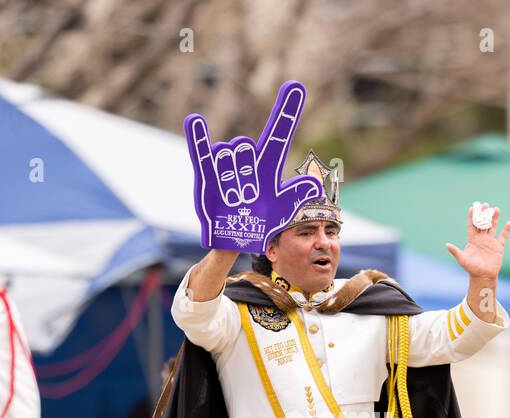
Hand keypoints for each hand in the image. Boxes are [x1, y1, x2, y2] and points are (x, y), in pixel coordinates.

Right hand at [185, 81, 322, 251]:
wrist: (236, 239)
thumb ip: (295, 196)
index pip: (280, 134)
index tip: (296, 86)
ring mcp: (226, 166)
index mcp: (268, 167)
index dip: (288, 111)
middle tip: (246, 196)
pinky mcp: (207, 176)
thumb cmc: (261, 222)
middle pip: (245, 146)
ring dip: (229, 179)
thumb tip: (314, 183)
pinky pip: (201, 153)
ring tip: (232, 198)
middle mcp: (247, 161)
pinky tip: (194, 121)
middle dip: (244, 172)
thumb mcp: (282, 211)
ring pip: (226, 154)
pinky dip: (197, 138)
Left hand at [445, 203, 509, 280]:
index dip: (472, 217)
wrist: (483, 276)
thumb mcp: (462, 259)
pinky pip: (503, 236)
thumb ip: (455, 251)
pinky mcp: (498, 247)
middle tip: (485, 204)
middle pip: (482, 224)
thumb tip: (446, 244)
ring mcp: (490, 242)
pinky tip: (509, 223)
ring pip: (492, 227)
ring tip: (496, 209)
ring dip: (494, 218)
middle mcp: (481, 239)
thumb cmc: (471, 268)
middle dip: (483, 214)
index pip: (472, 225)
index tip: (472, 207)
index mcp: (472, 240)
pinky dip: (506, 230)